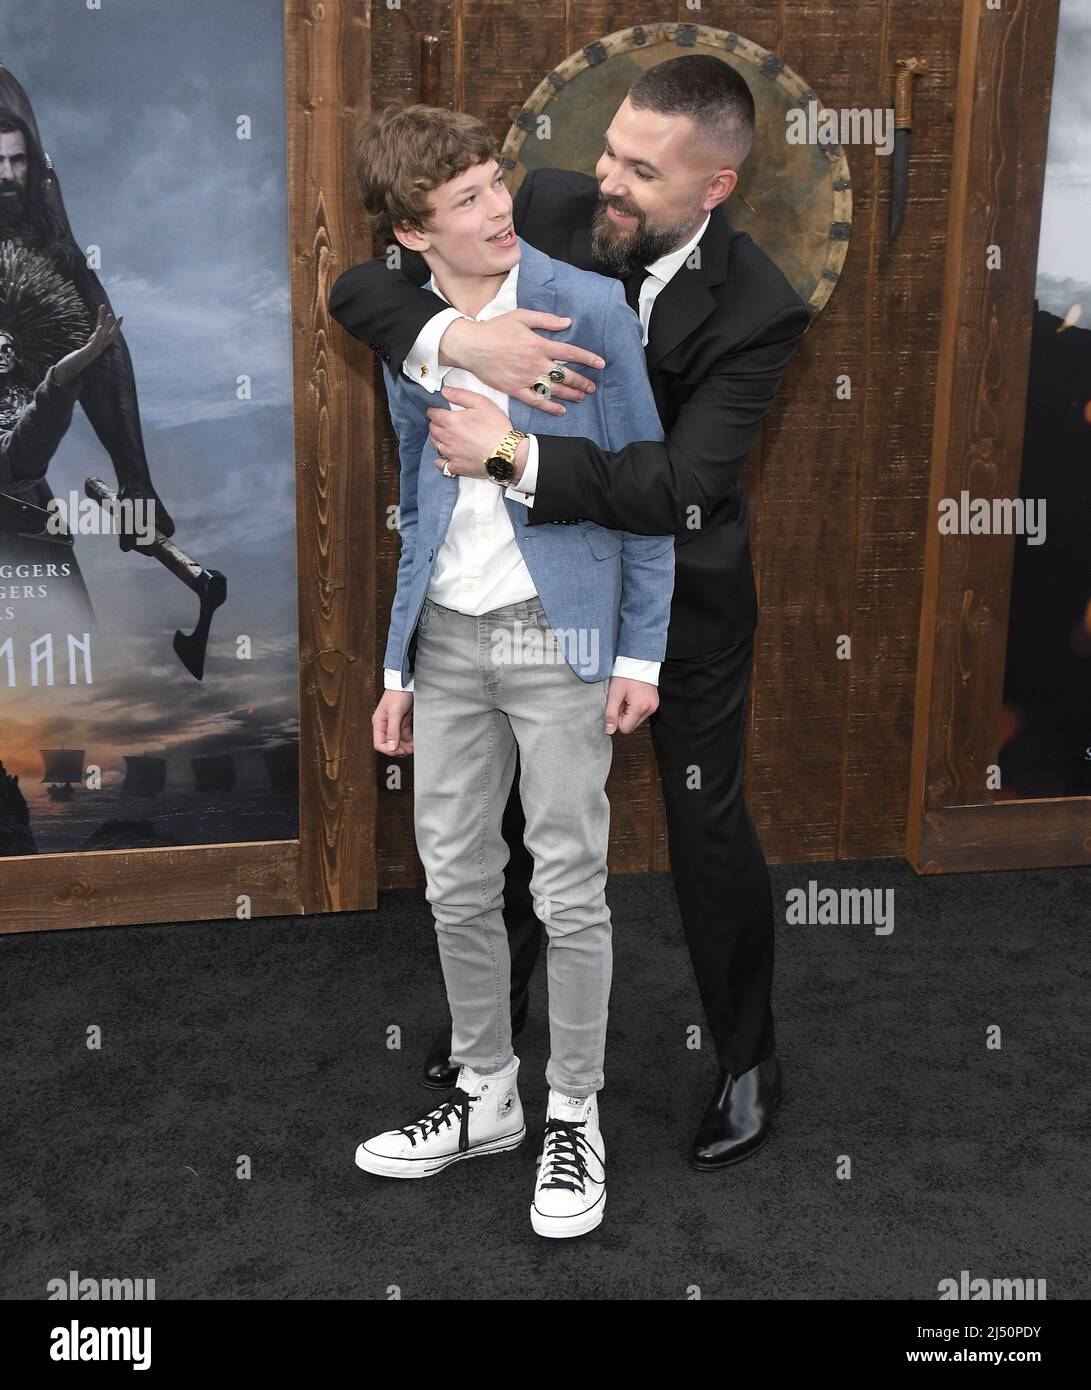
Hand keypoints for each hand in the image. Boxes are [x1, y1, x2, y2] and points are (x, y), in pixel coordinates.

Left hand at [54, 304, 122, 387]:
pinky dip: (98, 334)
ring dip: (107, 327)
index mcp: (97, 348)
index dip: (111, 326)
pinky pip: (95, 343)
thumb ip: (89, 343)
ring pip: (104, 338)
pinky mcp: (87, 353)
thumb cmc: (73, 360)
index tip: (117, 316)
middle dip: (116, 326)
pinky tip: (100, 326)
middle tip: (121, 316)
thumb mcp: (82, 349)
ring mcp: (94, 351)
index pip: (106, 335)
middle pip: (109, 336)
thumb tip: (93, 338)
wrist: (67, 370)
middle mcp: (98, 350)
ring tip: (110, 315)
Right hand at [373, 690, 413, 755]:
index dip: (389, 750)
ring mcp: (393, 724)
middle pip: (389, 744)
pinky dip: (409, 740)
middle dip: (398, 749)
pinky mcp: (401, 722)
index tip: (400, 751)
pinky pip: (404, 735)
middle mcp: (385, 725)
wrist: (405, 684)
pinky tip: (414, 741)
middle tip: (409, 750)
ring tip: (413, 747)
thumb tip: (391, 746)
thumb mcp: (395, 713)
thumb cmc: (397, 694)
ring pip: (397, 741)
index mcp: (379, 723)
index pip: (379, 744)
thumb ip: (393, 730)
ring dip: (405, 746)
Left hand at [427, 387, 513, 479]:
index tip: (437, 410)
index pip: (433, 414)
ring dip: (438, 439)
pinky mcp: (457, 467)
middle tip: (443, 422)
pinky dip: (441, 460)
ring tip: (446, 436)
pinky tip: (445, 456)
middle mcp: (447, 438)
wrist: (506, 453)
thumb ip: (460, 395)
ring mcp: (451, 454)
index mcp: (451, 421)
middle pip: (433, 429)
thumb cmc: (496, 427)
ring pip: (436, 445)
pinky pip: (442, 464)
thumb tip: (444, 391)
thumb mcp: (481, 403)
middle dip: (436, 423)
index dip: (434, 410)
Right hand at [441, 312, 603, 416]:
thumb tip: (568, 322)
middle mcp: (535, 363)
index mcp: (539, 344)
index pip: (570, 352)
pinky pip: (536, 401)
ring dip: (570, 394)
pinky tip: (561, 410)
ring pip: (554, 389)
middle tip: (592, 387)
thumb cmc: (495, 329)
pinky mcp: (515, 390)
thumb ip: (546, 320)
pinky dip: (550, 407)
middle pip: (565, 374)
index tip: (601, 364)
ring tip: (581, 397)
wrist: (471, 346)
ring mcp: (526, 378)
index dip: (587, 358)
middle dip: (582, 381)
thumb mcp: (521, 317)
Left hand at [605, 677, 658, 735]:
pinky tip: (633, 697)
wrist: (639, 661)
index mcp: (640, 708)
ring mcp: (653, 707)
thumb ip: (611, 714)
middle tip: (622, 700)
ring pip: (636, 720)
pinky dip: (635, 708)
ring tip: (628, 697)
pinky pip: (641, 713)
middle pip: (631, 725)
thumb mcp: (614, 694)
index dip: (617, 719)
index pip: (625, 728)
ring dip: (629, 712)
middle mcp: (650, 709)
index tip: (617, 705)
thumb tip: (610, 731)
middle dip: (623, 715)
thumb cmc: (626, 675)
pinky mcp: (654, 704)